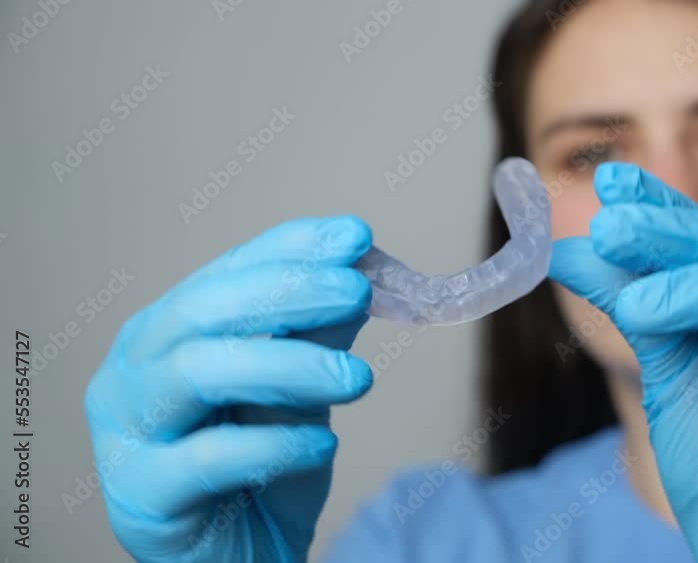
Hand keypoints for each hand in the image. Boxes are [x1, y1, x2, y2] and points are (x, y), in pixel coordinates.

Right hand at [83, 216, 374, 562]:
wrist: (240, 558)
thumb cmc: (261, 470)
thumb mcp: (298, 392)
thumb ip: (316, 337)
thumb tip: (359, 275)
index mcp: (165, 333)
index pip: (226, 272)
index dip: (291, 247)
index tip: (356, 235)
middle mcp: (132, 371)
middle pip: (204, 310)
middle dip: (289, 291)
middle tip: (358, 291)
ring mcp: (127, 432)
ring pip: (199, 372)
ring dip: (289, 365)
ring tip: (359, 379)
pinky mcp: (143, 495)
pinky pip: (210, 457)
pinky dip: (275, 445)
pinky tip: (325, 444)